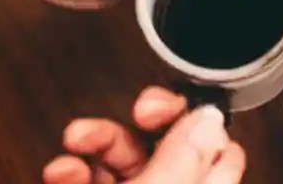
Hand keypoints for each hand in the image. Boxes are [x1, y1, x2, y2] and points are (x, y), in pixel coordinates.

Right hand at [43, 87, 244, 183]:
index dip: (202, 124)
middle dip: (144, 124)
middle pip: (166, 149)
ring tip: (77, 136)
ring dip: (97, 142)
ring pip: (122, 163)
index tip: (178, 107)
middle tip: (139, 109)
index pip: (221, 156)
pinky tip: (61, 169)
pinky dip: (72, 171)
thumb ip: (182, 159)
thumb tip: (209, 118)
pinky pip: (87, 182)